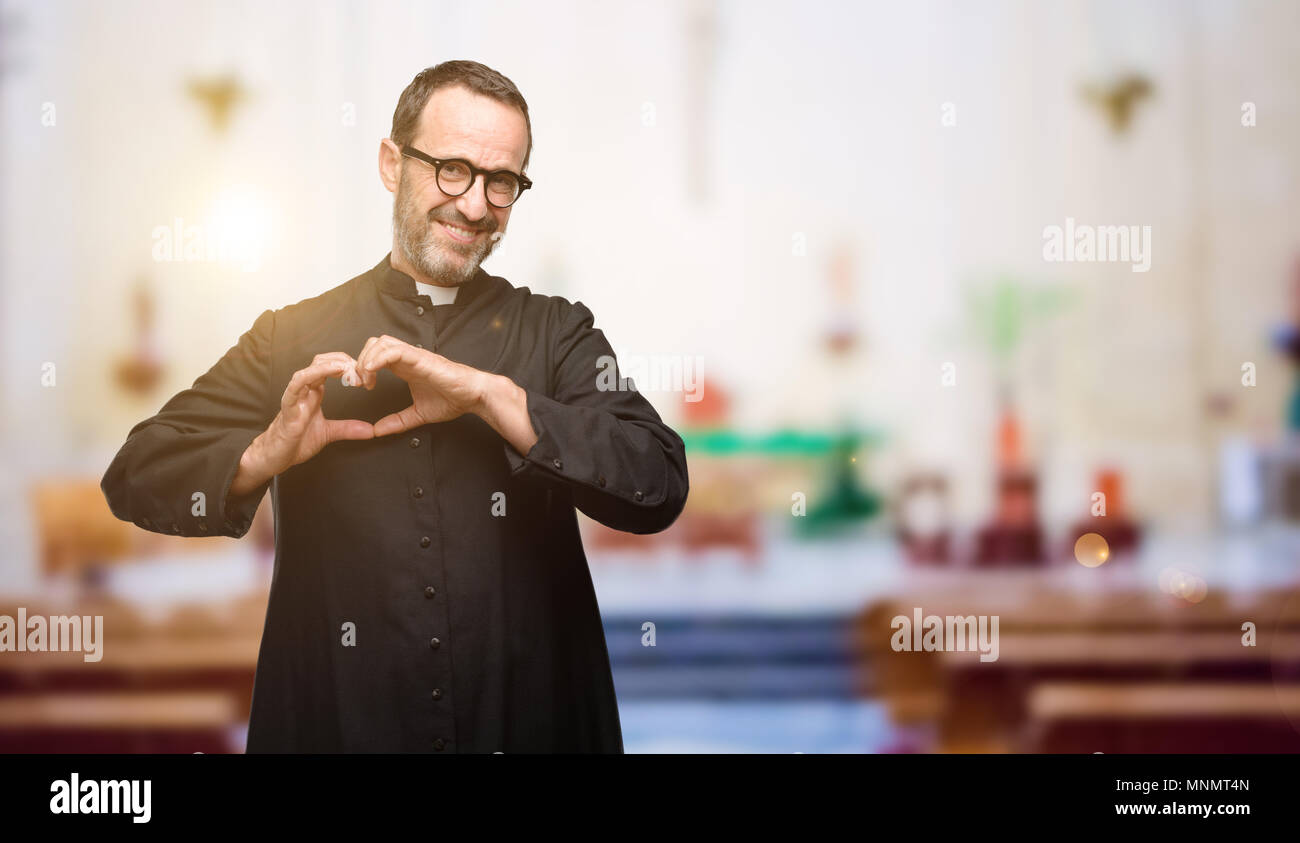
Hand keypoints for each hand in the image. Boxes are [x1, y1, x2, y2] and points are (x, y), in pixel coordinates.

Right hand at [230, 353, 374, 495]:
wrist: (274, 458)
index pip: (329, 368)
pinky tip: (323, 373)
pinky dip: (309, 376)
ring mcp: (295, 398)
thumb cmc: (295, 442)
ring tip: (345, 366)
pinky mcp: (288, 408)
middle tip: (360, 369)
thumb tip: (370, 430)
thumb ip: (348, 429)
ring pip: (307, 371)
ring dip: (327, 366)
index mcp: (313, 393)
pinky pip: (294, 387)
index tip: (364, 372)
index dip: (347, 365)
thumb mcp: (328, 433)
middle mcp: (304, 392)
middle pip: (320, 363)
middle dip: (341, 361)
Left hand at [353, 335, 491, 435]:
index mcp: (404, 367)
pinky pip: (393, 351)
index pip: (375, 355)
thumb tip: (378, 431)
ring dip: (367, 359)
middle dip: (360, 360)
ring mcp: (413, 355)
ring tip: (366, 380)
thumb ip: (397, 421)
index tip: (359, 386)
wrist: (473, 395)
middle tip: (358, 382)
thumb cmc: (453, 399)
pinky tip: (372, 374)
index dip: (362, 367)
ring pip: (380, 342)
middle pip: (373, 344)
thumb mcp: (417, 414)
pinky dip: (378, 359)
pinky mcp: (420, 358)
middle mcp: (406, 358)